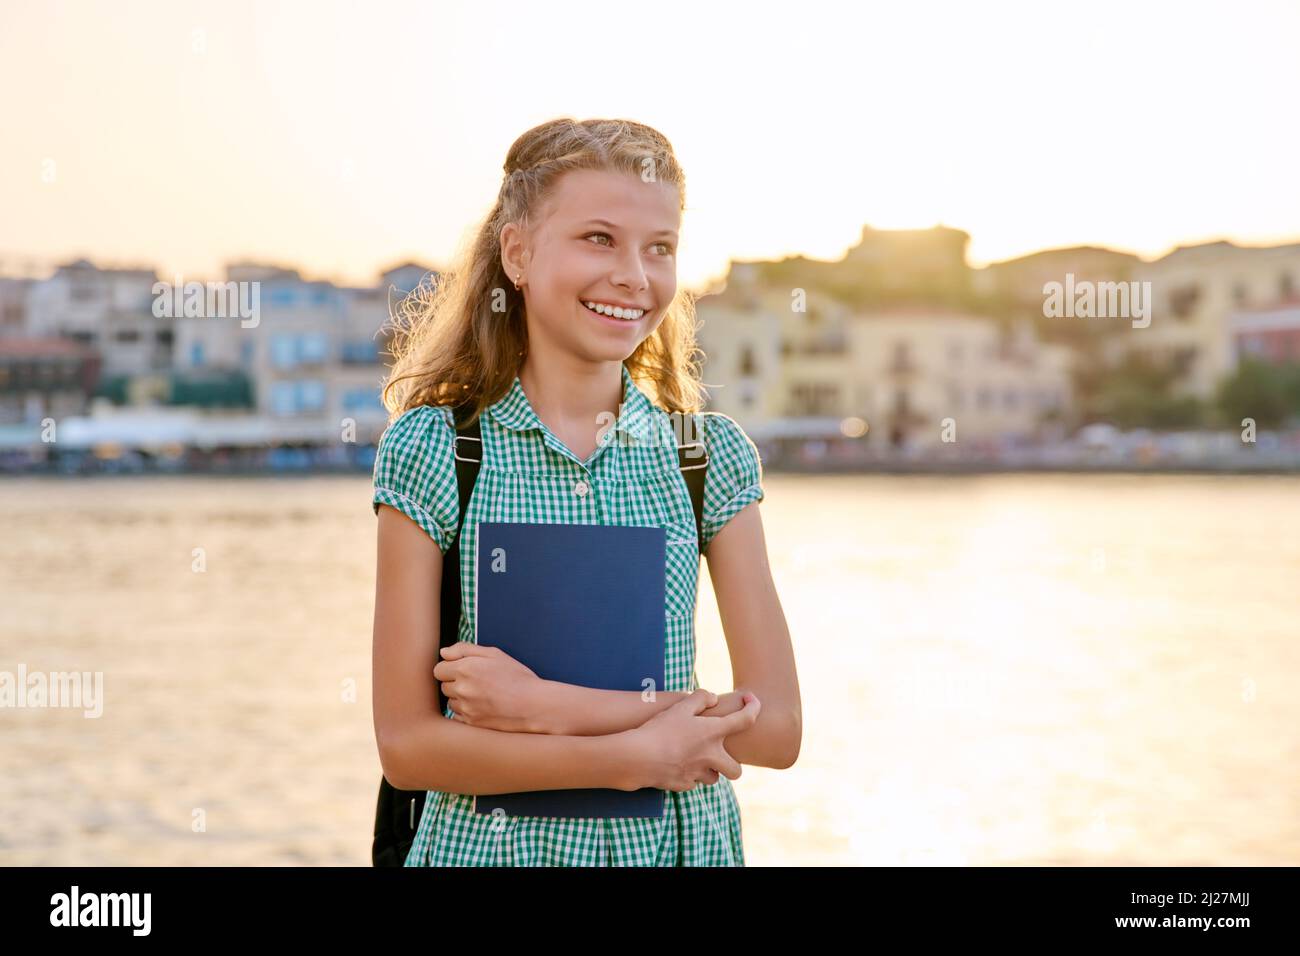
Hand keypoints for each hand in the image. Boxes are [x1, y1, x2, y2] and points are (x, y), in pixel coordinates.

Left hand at [433, 643, 550, 733]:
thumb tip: (443, 653)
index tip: (464, 669)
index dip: (451, 668)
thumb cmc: (517, 677)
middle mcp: (462, 688)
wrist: (534, 705)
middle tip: (477, 682)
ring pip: (451, 702)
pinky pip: (458, 716)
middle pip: (443, 686)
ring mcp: (466, 708)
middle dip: (455, 683)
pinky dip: (466, 712)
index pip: (438, 669)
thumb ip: (465, 649)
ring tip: (483, 696)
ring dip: (460, 698)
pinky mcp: (471, 723)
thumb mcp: (495, 654)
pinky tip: (483, 707)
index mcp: (465, 668)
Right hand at [626, 689, 760, 791]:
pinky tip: (676, 765)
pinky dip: (689, 775)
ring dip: (709, 771)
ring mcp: (698, 774)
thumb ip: (700, 698)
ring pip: (714, 779)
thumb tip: (713, 698)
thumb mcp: (679, 706)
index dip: (753, 708)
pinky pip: (692, 783)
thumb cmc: (660, 729)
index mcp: (713, 733)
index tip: (752, 701)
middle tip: (720, 754)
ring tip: (696, 759)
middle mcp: (711, 756)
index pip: (745, 720)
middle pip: (736, 770)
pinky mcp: (683, 785)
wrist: (639, 757)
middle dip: (732, 764)